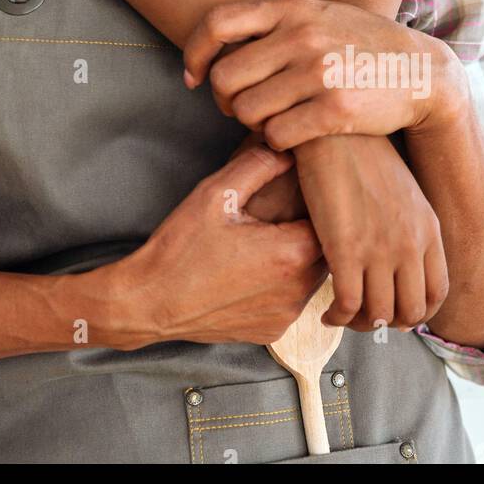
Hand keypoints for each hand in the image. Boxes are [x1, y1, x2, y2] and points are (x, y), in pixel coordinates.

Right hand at [119, 143, 327, 345]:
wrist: (150, 302)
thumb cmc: (181, 249)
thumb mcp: (216, 194)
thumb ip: (257, 165)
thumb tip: (286, 152)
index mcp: (291, 254)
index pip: (332, 224)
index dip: (321, 204)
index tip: (307, 191)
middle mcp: (297, 290)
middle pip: (327, 253)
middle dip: (312, 230)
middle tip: (287, 212)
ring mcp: (285, 316)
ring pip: (311, 278)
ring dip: (299, 258)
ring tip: (270, 238)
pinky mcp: (271, 331)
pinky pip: (291, 302)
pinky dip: (281, 284)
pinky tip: (254, 269)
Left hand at [183, 0, 464, 148]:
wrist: (423, 71)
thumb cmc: (361, 45)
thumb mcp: (320, 15)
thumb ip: (275, 23)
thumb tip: (217, 44)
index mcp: (292, 10)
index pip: (217, 24)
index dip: (194, 53)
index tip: (192, 76)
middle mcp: (302, 36)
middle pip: (225, 78)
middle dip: (225, 101)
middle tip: (240, 109)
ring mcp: (319, 72)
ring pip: (247, 111)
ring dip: (252, 124)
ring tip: (272, 120)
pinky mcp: (336, 109)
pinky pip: (276, 135)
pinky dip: (276, 142)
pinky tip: (291, 136)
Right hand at [294, 134, 448, 330]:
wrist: (335, 131)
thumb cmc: (361, 155)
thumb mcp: (402, 191)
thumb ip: (408, 225)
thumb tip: (398, 256)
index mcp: (428, 230)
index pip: (438, 293)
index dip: (417, 312)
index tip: (396, 311)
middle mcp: (410, 245)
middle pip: (410, 311)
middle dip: (388, 323)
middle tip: (366, 317)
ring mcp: (380, 250)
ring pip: (379, 314)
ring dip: (361, 325)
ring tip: (343, 316)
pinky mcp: (346, 250)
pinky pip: (348, 305)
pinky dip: (338, 317)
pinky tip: (327, 312)